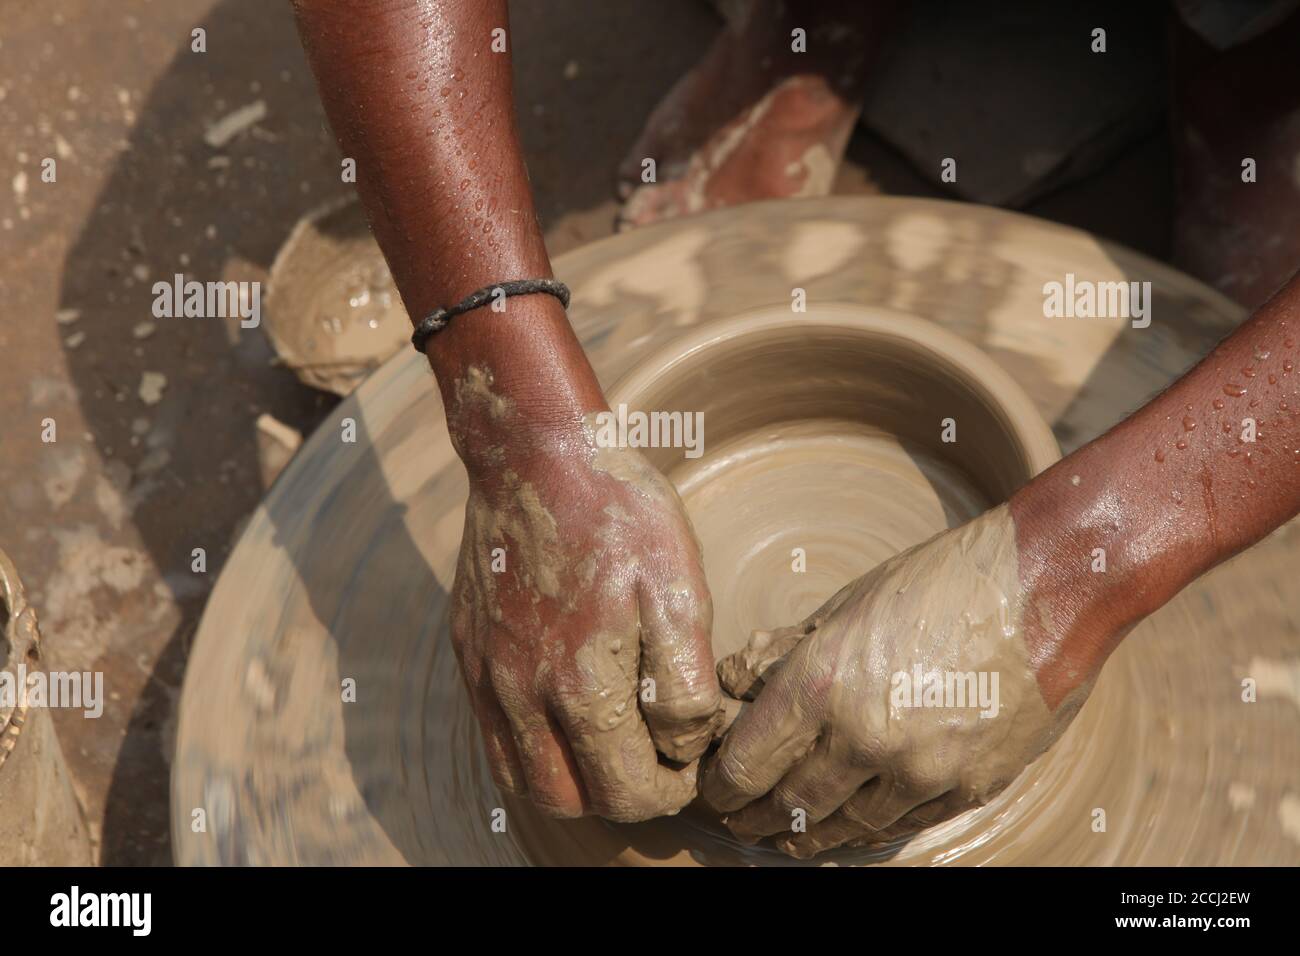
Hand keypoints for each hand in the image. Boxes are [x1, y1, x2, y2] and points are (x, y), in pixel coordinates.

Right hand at [448, 368, 721, 821]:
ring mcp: (487, 676)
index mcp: (582, 685)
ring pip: (522, 780)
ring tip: (611, 744)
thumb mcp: (678, 585)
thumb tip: (684, 742)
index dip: (670, 792)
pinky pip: (493, 736)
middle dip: (620, 796)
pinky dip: (531, 749)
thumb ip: (684, 681)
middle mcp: (523, 694)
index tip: (689, 762)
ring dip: (571, 781)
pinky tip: (565, 713)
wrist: (533, 450)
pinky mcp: (470, 653)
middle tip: (654, 759)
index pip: (627, 795)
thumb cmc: (617, 511)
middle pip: (570, 801)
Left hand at [702, 504, 1093, 857]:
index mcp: (822, 684)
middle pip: (791, 804)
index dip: (723, 785)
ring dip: (810, 834)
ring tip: (790, 834)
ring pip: (847, 825)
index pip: (748, 761)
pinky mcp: (969, 786)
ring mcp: (921, 770)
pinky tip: (852, 826)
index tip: (715, 790)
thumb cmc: (940, 583)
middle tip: (741, 821)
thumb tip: (734, 682)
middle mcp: (865, 736)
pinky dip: (870, 829)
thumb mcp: (847, 604)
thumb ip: (786, 651)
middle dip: (758, 818)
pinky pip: (904, 825)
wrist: (1045, 589)